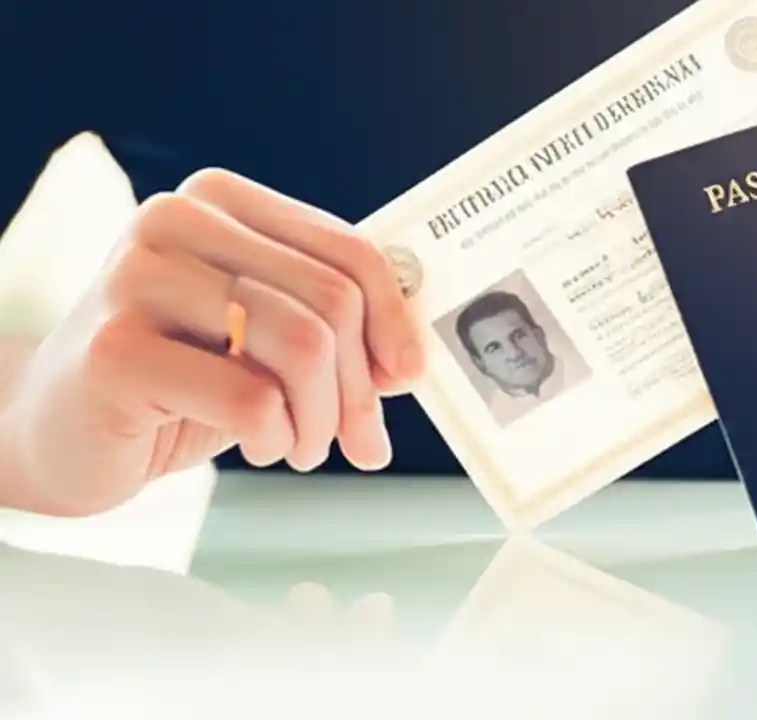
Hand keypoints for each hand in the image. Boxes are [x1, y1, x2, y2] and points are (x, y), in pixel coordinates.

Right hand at [5, 168, 424, 514]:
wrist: (64, 429)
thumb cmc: (182, 378)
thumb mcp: (265, 336)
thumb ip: (332, 323)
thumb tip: (409, 359)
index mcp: (220, 200)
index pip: (347, 250)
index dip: (394, 320)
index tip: (407, 375)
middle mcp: (175, 220)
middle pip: (332, 301)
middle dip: (361, 387)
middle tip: (360, 439)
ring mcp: (137, 278)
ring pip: (301, 346)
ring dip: (321, 419)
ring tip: (303, 447)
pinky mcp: (117, 348)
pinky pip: (251, 398)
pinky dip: (275, 437)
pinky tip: (261, 447)